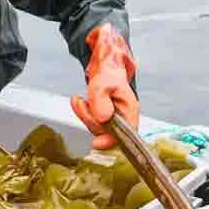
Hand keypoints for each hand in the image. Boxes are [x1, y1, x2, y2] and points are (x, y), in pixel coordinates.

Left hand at [69, 24, 138, 149]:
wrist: (106, 65)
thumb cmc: (108, 72)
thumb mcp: (102, 84)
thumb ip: (101, 101)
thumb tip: (102, 119)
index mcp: (130, 111)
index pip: (124, 135)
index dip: (110, 141)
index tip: (95, 143)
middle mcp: (124, 118)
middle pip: (105, 131)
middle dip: (89, 118)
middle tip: (80, 103)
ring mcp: (114, 119)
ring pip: (96, 127)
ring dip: (84, 114)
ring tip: (78, 99)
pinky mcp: (105, 118)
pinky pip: (92, 121)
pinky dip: (83, 112)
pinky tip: (79, 101)